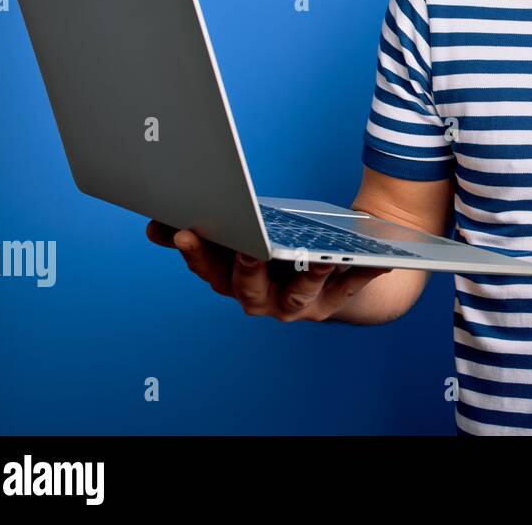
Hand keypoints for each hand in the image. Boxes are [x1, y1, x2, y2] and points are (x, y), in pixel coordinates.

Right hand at [147, 220, 388, 321]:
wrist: (324, 273)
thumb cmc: (273, 250)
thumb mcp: (240, 236)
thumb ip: (202, 233)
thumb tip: (154, 226)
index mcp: (234, 281)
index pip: (208, 270)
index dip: (195, 253)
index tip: (183, 230)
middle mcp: (262, 300)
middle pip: (248, 289)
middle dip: (245, 267)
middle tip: (246, 246)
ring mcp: (298, 305)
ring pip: (300, 294)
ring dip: (308, 275)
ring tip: (319, 256)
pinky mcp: (334, 302)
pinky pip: (349, 287)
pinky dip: (362, 274)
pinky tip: (377, 260)